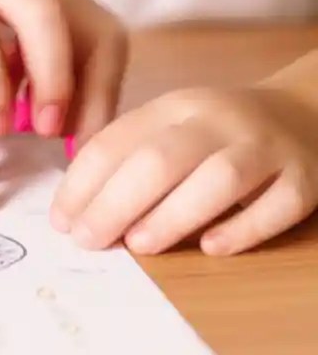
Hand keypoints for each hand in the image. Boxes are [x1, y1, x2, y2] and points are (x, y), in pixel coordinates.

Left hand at [52, 85, 317, 255]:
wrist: (307, 113)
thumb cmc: (218, 134)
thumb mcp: (171, 127)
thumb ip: (129, 158)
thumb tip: (74, 211)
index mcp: (174, 107)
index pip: (116, 141)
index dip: (81, 184)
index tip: (61, 220)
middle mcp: (218, 121)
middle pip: (160, 160)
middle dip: (114, 203)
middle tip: (88, 240)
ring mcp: (266, 147)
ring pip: (219, 179)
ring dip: (172, 215)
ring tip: (138, 245)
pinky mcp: (305, 178)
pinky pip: (277, 205)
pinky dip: (242, 229)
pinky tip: (210, 247)